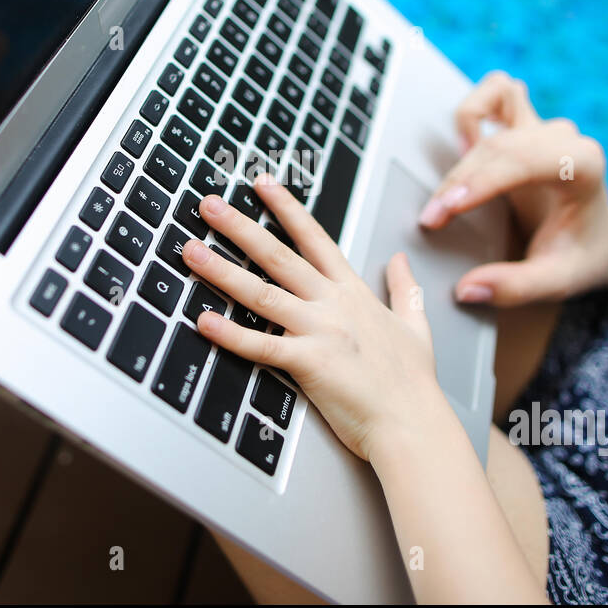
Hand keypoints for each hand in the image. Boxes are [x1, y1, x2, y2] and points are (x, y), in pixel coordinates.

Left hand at [181, 175, 456, 462]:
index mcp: (353, 293)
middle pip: (278, 256)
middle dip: (241, 227)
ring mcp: (320, 331)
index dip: (286, 209)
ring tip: (191, 251)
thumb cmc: (414, 383)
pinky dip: (229, 334)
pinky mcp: (309, 363)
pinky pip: (261, 346)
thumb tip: (400, 259)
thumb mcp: (416, 324)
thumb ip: (404, 288)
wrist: (414, 423)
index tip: (263, 184)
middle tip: (209, 204)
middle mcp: (333, 304)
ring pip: (261, 292)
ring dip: (222, 271)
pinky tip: (202, 321)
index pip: (314, 239)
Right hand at [418, 70, 607, 306]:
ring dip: (465, 143)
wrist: (600, 238)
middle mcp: (564, 138)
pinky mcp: (527, 121)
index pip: (525, 160)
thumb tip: (468, 288)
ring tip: (451, 188)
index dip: (479, 183)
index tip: (445, 212)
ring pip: (493, 109)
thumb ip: (516, 287)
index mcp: (584, 165)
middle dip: (459, 180)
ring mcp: (544, 124)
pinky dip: (476, 108)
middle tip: (432, 219)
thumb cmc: (581, 255)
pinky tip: (465, 144)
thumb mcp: (557, 281)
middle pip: (498, 144)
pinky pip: (498, 90)